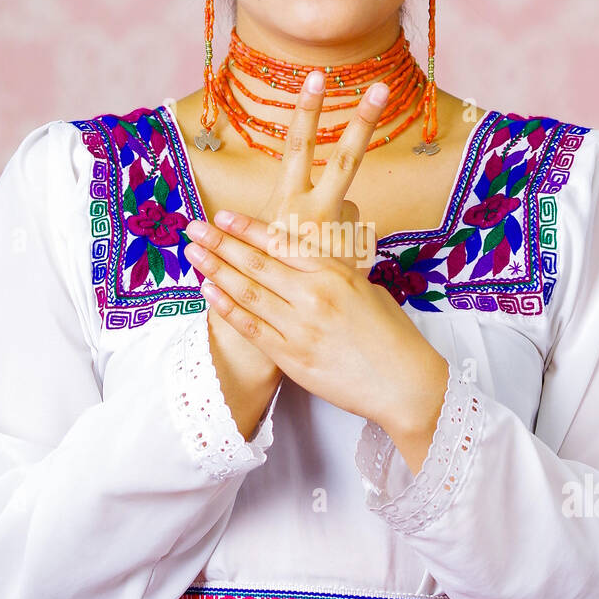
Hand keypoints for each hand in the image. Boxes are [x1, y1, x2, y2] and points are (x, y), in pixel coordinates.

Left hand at [184, 208, 450, 447]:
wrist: (405, 384)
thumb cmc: (393, 337)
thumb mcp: (367, 290)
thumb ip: (334, 272)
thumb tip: (309, 259)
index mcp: (335, 274)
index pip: (282, 244)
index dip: (248, 228)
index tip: (223, 215)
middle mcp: (314, 297)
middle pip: (256, 264)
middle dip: (221, 242)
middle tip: (194, 228)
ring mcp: (300, 328)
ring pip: (247, 292)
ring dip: (216, 269)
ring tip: (193, 253)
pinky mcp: (292, 358)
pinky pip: (251, 328)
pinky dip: (227, 308)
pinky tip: (208, 291)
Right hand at [251, 69, 384, 271]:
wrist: (266, 323)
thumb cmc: (267, 276)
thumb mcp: (274, 237)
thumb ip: (299, 215)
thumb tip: (338, 206)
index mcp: (285, 199)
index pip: (297, 143)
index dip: (307, 109)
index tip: (318, 74)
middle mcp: (310, 211)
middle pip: (342, 158)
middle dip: (361, 122)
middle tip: (380, 87)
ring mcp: (332, 234)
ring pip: (354, 210)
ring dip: (342, 224)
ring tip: (316, 252)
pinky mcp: (346, 259)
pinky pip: (356, 241)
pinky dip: (345, 252)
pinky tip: (330, 272)